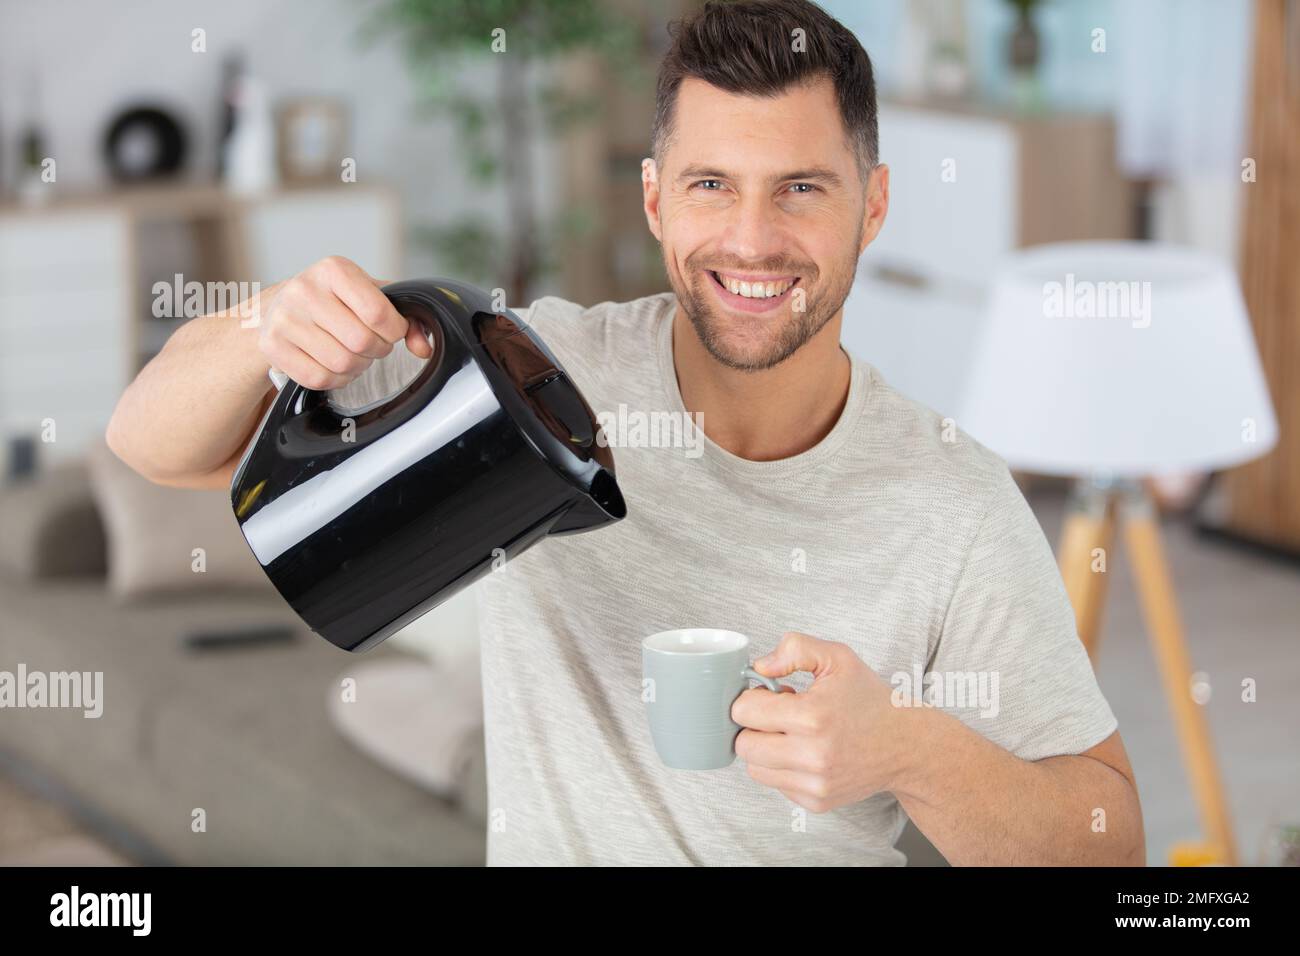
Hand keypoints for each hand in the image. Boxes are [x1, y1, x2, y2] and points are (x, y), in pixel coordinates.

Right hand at [255, 256, 432, 389]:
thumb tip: (424, 347)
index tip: (391, 330)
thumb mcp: (369, 295)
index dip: (394, 331)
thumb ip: (406, 316)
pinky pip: (318, 378)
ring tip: (352, 354)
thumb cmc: (334, 302)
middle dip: (376, 350)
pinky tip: (332, 364)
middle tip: (371, 345)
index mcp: (334, 269)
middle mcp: (305, 289)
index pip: (378, 313)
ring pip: (341, 363)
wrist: (277, 309)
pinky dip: (335, 379)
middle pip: (361, 342)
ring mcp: (284, 318)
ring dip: (357, 367)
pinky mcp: (272, 345)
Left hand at [732, 631, 909, 812]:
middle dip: (753, 725)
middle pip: (743, 744)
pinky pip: (776, 784)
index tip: (772, 693)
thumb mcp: (838, 658)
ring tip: (792, 732)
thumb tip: (759, 667)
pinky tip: (805, 751)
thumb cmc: (870, 699)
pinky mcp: (817, 802)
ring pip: (755, 768)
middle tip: (778, 714)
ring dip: (764, 748)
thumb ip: (794, 649)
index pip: (743, 711)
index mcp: (813, 716)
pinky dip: (782, 768)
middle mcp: (812, 756)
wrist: (907, 745)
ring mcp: (815, 784)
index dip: (752, 697)